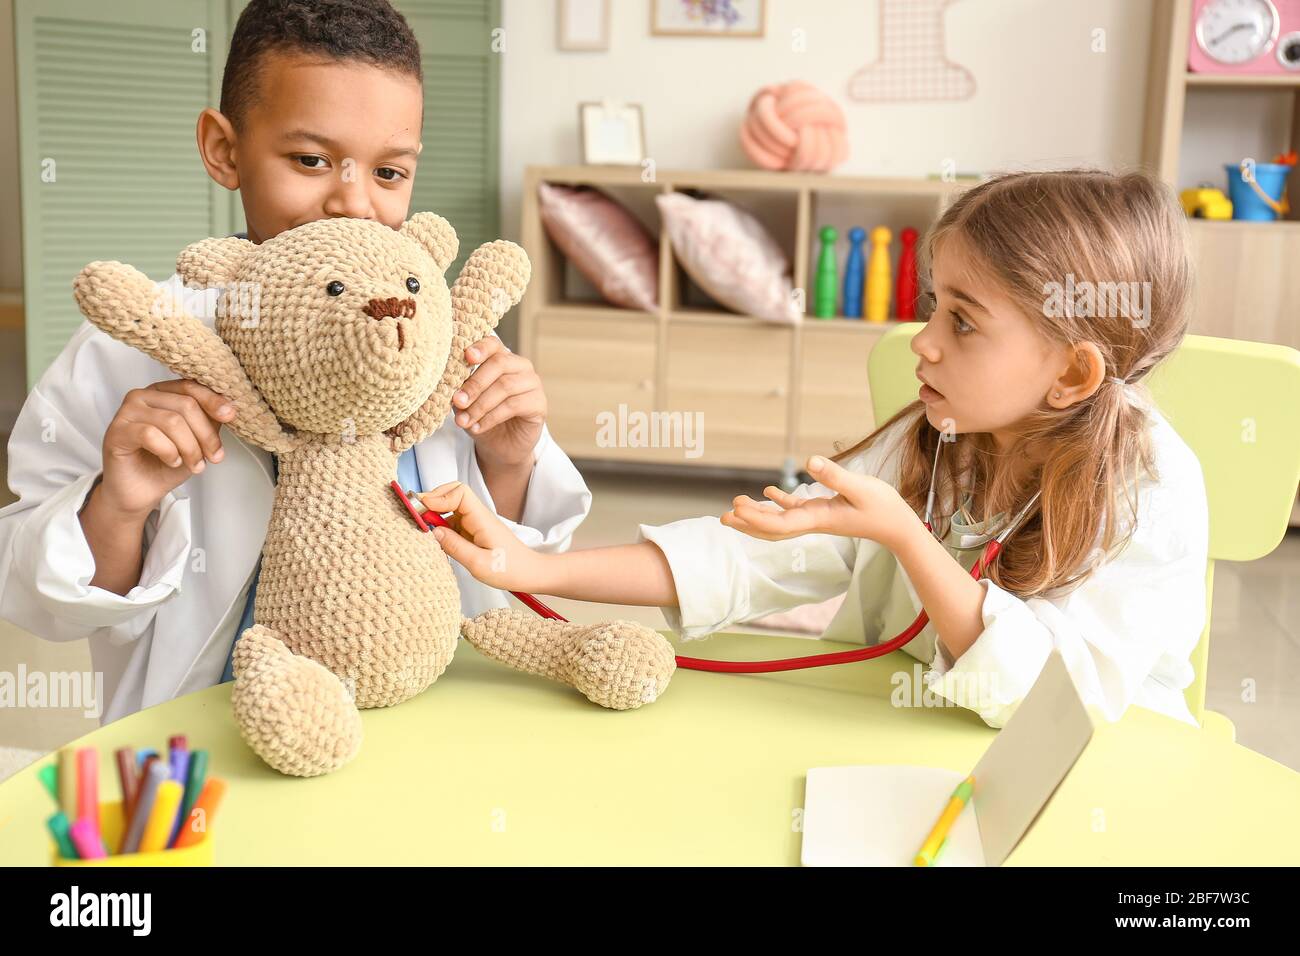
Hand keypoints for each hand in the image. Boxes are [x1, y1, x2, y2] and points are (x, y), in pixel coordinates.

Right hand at [97, 380, 234, 517]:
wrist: (141, 492)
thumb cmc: (167, 464)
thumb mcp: (197, 440)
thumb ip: (209, 422)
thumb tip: (228, 409)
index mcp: (163, 393)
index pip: (191, 387)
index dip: (213, 401)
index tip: (230, 416)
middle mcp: (143, 396)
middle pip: (186, 405)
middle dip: (206, 435)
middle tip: (214, 457)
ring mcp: (127, 412)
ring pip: (171, 421)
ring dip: (190, 448)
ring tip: (195, 465)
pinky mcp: (116, 431)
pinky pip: (150, 435)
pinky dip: (169, 451)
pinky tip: (173, 461)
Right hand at [417, 481, 545, 591]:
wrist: (529, 574)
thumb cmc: (510, 570)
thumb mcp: (479, 564)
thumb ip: (455, 547)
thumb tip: (433, 532)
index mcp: (482, 519)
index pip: (459, 493)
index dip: (438, 497)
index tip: (421, 509)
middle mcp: (478, 516)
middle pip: (452, 494)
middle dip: (432, 501)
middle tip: (414, 514)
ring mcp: (475, 522)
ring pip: (449, 508)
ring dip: (434, 514)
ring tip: (419, 526)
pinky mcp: (472, 531)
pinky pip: (452, 522)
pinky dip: (440, 526)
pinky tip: (433, 538)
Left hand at [453, 337, 546, 466]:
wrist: (499, 447)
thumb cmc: (482, 417)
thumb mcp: (466, 402)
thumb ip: (461, 391)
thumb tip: (453, 391)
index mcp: (502, 358)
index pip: (493, 344)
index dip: (481, 347)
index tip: (467, 357)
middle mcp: (520, 366)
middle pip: (499, 364)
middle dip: (475, 384)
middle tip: (458, 401)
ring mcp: (533, 383)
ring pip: (505, 386)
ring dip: (480, 405)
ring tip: (464, 421)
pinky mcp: (539, 403)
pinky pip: (514, 405)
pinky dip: (491, 417)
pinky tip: (478, 427)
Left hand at [720, 455, 917, 547]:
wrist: (898, 526)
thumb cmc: (883, 508)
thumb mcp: (861, 488)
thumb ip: (835, 476)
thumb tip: (810, 462)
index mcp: (818, 518)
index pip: (780, 524)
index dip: (756, 519)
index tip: (736, 511)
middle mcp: (813, 521)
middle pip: (773, 528)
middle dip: (748, 523)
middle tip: (724, 515)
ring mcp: (817, 517)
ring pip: (780, 521)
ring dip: (758, 515)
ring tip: (736, 506)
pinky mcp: (824, 511)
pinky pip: (795, 509)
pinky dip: (779, 503)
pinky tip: (768, 492)